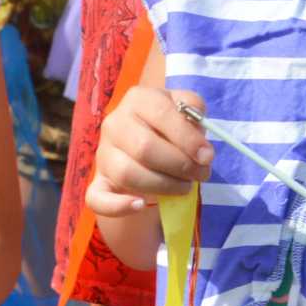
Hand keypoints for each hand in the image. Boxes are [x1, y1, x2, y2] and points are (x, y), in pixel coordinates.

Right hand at [84, 86, 212, 216]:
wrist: (148, 149)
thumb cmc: (170, 129)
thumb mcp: (186, 112)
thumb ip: (194, 113)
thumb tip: (199, 137)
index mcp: (138, 99)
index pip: (161, 113)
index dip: (187, 138)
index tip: (207, 156)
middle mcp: (115, 123)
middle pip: (144, 147)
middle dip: (180, 165)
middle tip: (201, 174)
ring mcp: (103, 154)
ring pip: (128, 174)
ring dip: (163, 186)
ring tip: (185, 187)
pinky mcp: (98, 182)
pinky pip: (98, 198)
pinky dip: (118, 206)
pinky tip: (140, 205)